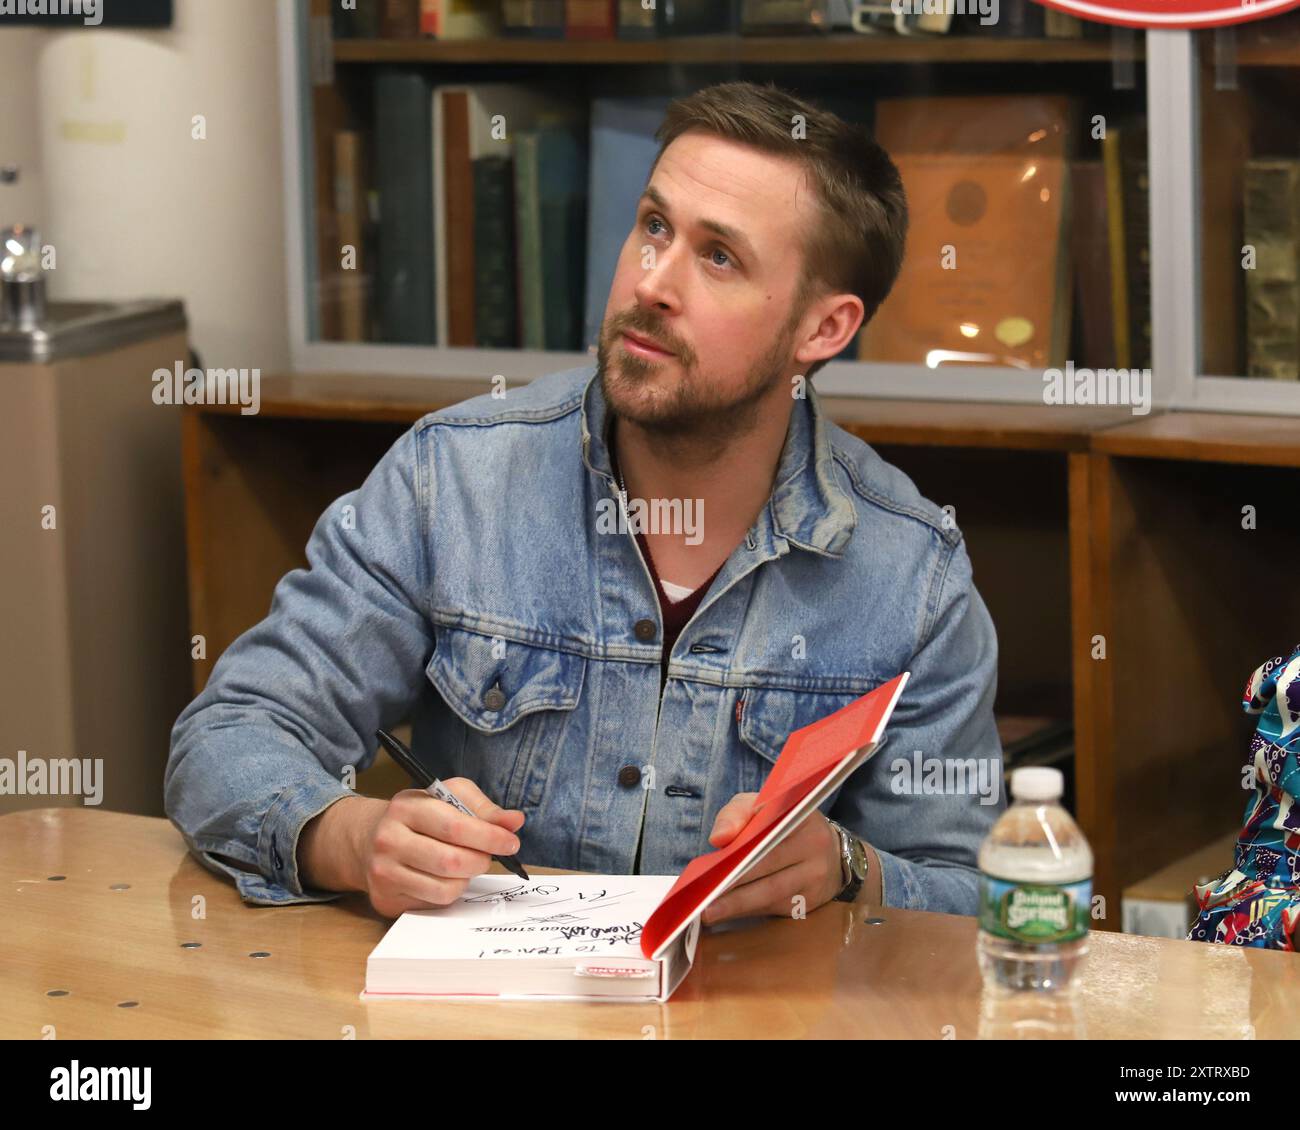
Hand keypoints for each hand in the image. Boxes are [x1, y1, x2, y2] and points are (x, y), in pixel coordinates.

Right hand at [358, 778, 524, 917]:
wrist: (369, 839)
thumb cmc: (420, 816)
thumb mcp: (449, 797)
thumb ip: (484, 809)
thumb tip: (515, 821)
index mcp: (406, 807)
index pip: (455, 827)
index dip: (489, 837)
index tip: (511, 842)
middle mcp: (388, 839)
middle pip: (451, 861)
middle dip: (480, 861)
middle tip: (487, 856)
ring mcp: (383, 872)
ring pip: (445, 889)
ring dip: (466, 879)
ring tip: (464, 865)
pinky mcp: (385, 899)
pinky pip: (433, 904)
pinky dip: (449, 892)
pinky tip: (444, 878)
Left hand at [700, 792, 843, 924]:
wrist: (828, 850)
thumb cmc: (783, 824)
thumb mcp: (760, 807)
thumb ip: (736, 814)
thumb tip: (719, 838)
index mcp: (801, 815)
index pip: (768, 829)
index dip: (742, 847)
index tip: (715, 865)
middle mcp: (815, 845)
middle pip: (767, 866)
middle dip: (733, 884)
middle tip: (703, 898)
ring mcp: (816, 876)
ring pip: (771, 893)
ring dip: (738, 905)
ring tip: (710, 912)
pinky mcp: (812, 901)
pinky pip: (776, 907)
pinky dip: (750, 911)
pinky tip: (728, 913)